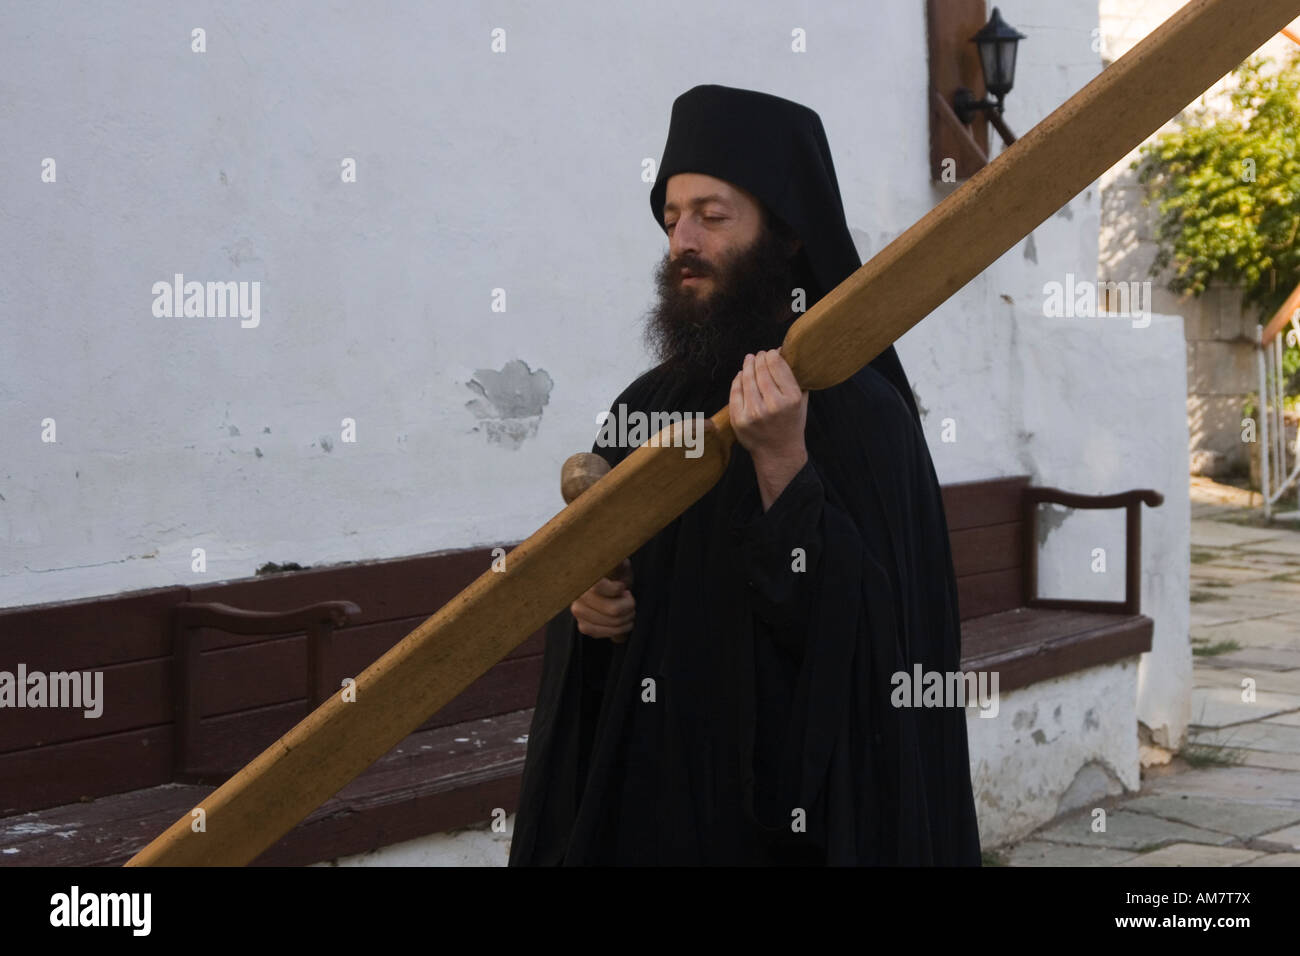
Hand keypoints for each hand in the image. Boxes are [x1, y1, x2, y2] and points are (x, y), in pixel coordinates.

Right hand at [571, 558, 634, 641]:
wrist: (609, 590)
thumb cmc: (617, 576)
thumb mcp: (620, 564)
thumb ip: (620, 563)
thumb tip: (621, 562)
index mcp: (584, 576)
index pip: (598, 587)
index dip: (617, 589)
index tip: (622, 587)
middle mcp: (578, 595)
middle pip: (613, 610)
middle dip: (629, 607)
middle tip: (631, 602)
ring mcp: (578, 612)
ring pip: (613, 623)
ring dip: (627, 619)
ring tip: (628, 611)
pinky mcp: (583, 626)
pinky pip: (607, 633)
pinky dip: (619, 630)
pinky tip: (620, 621)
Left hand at [731, 350, 808, 508]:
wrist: (778, 453)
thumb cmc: (791, 424)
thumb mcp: (801, 401)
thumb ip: (796, 378)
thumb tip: (782, 352)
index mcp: (791, 398)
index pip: (777, 365)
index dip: (772, 354)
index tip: (771, 352)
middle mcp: (773, 405)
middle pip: (761, 370)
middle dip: (759, 358)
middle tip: (759, 355)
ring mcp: (754, 413)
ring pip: (746, 378)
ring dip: (747, 366)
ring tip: (749, 360)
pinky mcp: (739, 419)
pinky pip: (735, 392)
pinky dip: (738, 380)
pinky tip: (742, 375)